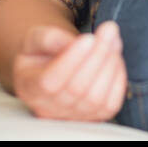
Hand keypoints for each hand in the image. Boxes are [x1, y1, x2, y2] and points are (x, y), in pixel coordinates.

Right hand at [12, 21, 126, 121]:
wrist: (51, 69)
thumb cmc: (42, 53)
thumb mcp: (36, 39)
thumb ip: (48, 38)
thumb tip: (72, 42)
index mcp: (30, 88)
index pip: (50, 82)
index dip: (72, 60)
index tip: (88, 37)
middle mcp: (49, 109)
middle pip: (77, 89)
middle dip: (97, 56)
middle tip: (109, 29)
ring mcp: (72, 117)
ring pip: (96, 98)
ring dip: (110, 64)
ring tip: (113, 38)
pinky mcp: (94, 117)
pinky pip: (111, 103)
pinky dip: (117, 78)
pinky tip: (115, 56)